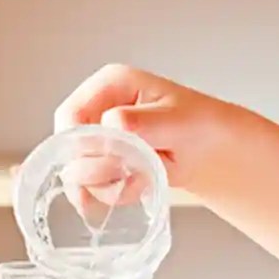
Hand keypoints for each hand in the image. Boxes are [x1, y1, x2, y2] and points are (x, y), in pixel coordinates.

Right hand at [53, 64, 246, 195]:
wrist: (209, 150)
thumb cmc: (198, 125)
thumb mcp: (176, 121)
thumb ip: (143, 122)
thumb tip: (112, 121)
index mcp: (111, 84)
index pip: (71, 115)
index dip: (83, 144)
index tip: (112, 161)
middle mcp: (97, 108)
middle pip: (68, 147)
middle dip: (96, 170)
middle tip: (129, 175)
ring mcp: (96, 137)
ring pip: (75, 172)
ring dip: (105, 186)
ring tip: (140, 180)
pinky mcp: (100, 162)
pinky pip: (88, 187)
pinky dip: (110, 194)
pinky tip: (136, 187)